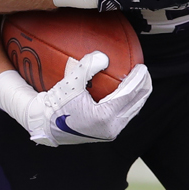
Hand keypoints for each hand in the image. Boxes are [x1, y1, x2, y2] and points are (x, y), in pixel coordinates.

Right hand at [0, 53, 152, 146]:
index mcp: (104, 117)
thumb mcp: (69, 84)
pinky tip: (128, 92)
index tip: (142, 66)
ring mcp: (110, 132)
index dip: (138, 80)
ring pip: (132, 111)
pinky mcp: (106, 133)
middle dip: (143, 87)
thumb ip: (87, 67)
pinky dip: (129, 102)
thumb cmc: (55, 105)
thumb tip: (104, 56)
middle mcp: (110, 128)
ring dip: (138, 96)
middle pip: (136, 104)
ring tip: (140, 81)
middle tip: (144, 72)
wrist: (44, 125)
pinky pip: (124, 115)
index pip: (129, 96)